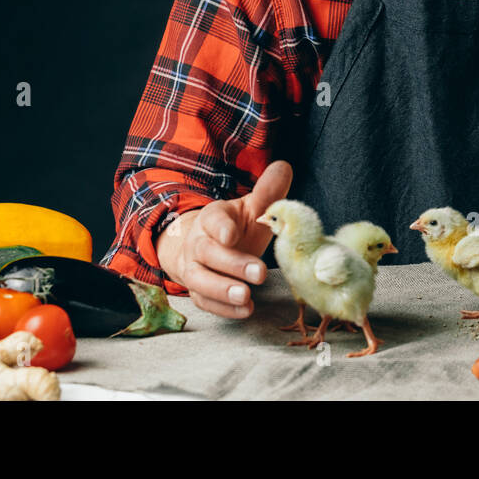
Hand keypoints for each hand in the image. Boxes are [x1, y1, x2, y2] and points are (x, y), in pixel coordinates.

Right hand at [154, 159, 293, 316]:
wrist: (204, 249)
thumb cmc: (235, 227)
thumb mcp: (251, 208)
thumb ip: (267, 192)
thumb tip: (284, 167)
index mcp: (212, 218)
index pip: (212, 220)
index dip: (221, 227)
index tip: (232, 234)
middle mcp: (198, 244)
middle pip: (207, 253)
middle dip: (232, 264)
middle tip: (259, 272)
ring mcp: (194, 270)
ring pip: (200, 281)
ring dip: (222, 291)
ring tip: (246, 296)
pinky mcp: (198, 292)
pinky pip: (205, 302)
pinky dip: (224, 310)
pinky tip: (245, 311)